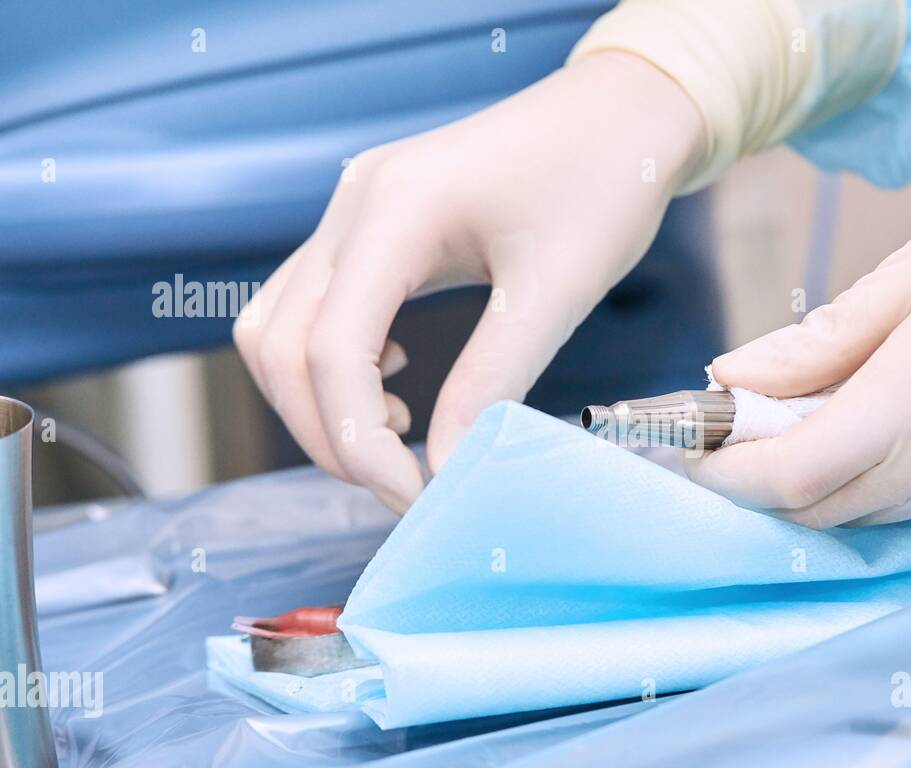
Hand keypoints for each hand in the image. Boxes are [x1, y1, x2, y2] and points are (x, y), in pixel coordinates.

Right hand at [235, 53, 704, 511]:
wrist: (620, 115)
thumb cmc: (603, 185)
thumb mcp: (555, 293)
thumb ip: (492, 383)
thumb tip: (443, 470)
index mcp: (394, 209)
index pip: (330, 351)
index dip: (358, 444)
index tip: (414, 498)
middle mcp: (353, 205)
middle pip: (281, 347)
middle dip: (329, 433)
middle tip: (402, 485)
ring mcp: (352, 211)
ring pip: (278, 328)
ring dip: (319, 401)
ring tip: (398, 436)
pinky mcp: (368, 226)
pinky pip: (310, 307)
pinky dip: (333, 362)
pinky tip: (397, 379)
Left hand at [687, 149, 910, 525]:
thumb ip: (818, 341)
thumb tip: (735, 375)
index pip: (794, 475)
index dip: (731, 477)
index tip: (694, 456)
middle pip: (825, 512)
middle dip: (766, 486)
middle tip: (736, 436)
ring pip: (872, 515)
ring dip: (820, 486)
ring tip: (798, 425)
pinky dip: (875, 482)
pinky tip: (866, 433)